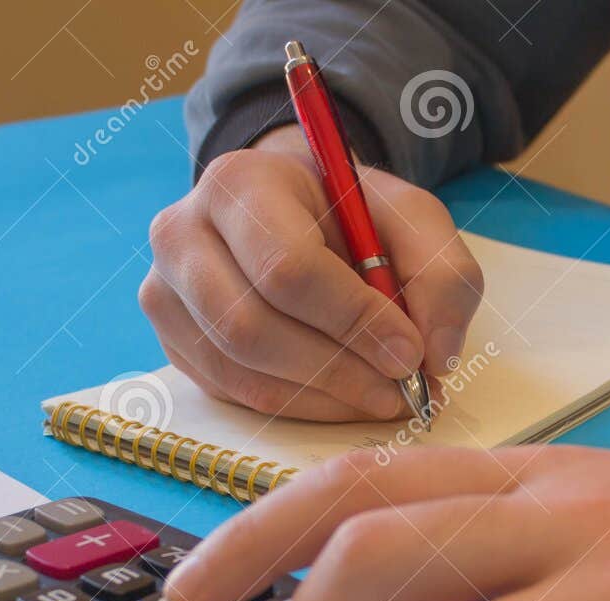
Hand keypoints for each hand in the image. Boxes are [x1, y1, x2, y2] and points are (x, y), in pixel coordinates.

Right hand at [139, 124, 482, 420]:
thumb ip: (443, 277)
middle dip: (340, 370)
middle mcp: (182, 235)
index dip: (353, 321)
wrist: (297, 213)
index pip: (286, 268)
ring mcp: (167, 293)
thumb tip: (435, 356)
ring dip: (326, 398)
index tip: (410, 352)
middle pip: (252, 328)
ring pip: (243, 371)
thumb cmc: (354, 216)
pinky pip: (236, 394)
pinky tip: (347, 398)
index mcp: (238, 184)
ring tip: (385, 396)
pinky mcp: (175, 342)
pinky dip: (303, 407)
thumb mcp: (415, 221)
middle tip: (403, 388)